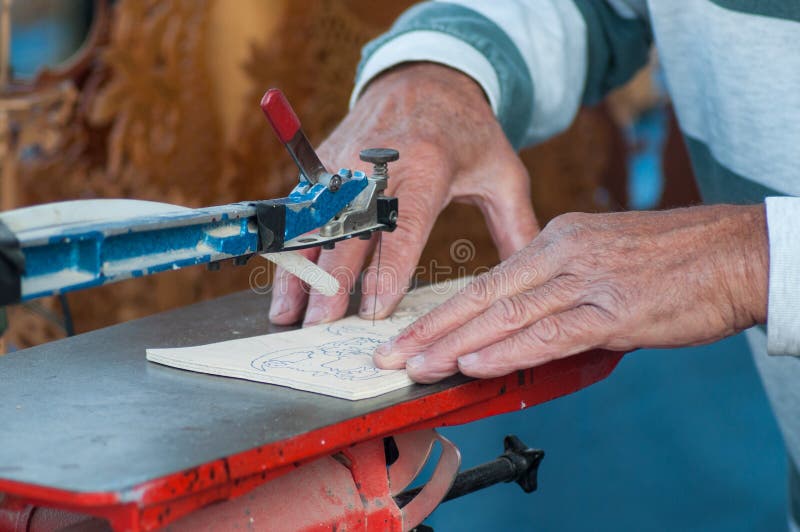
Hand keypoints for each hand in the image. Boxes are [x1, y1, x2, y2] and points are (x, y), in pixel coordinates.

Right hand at [269, 63, 538, 325]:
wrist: (426, 76)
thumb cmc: (468, 131)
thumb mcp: (503, 171)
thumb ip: (516, 226)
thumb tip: (527, 281)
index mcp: (427, 165)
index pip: (403, 225)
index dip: (387, 270)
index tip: (374, 310)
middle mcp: (377, 162)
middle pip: (349, 229)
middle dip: (333, 281)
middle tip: (322, 326)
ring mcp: (344, 160)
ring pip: (313, 221)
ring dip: (299, 269)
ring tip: (288, 314)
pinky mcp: (324, 161)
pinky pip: (300, 210)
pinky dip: (290, 247)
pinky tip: (285, 283)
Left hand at [374, 204, 768, 382]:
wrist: (738, 252)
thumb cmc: (675, 261)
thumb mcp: (605, 260)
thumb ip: (563, 290)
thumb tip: (529, 330)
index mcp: (557, 238)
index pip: (487, 280)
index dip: (444, 312)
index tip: (411, 334)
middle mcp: (563, 253)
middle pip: (482, 295)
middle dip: (432, 329)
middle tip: (391, 354)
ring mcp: (587, 280)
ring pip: (507, 315)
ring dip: (456, 345)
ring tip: (418, 366)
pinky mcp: (615, 309)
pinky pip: (551, 333)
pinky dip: (508, 350)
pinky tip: (474, 363)